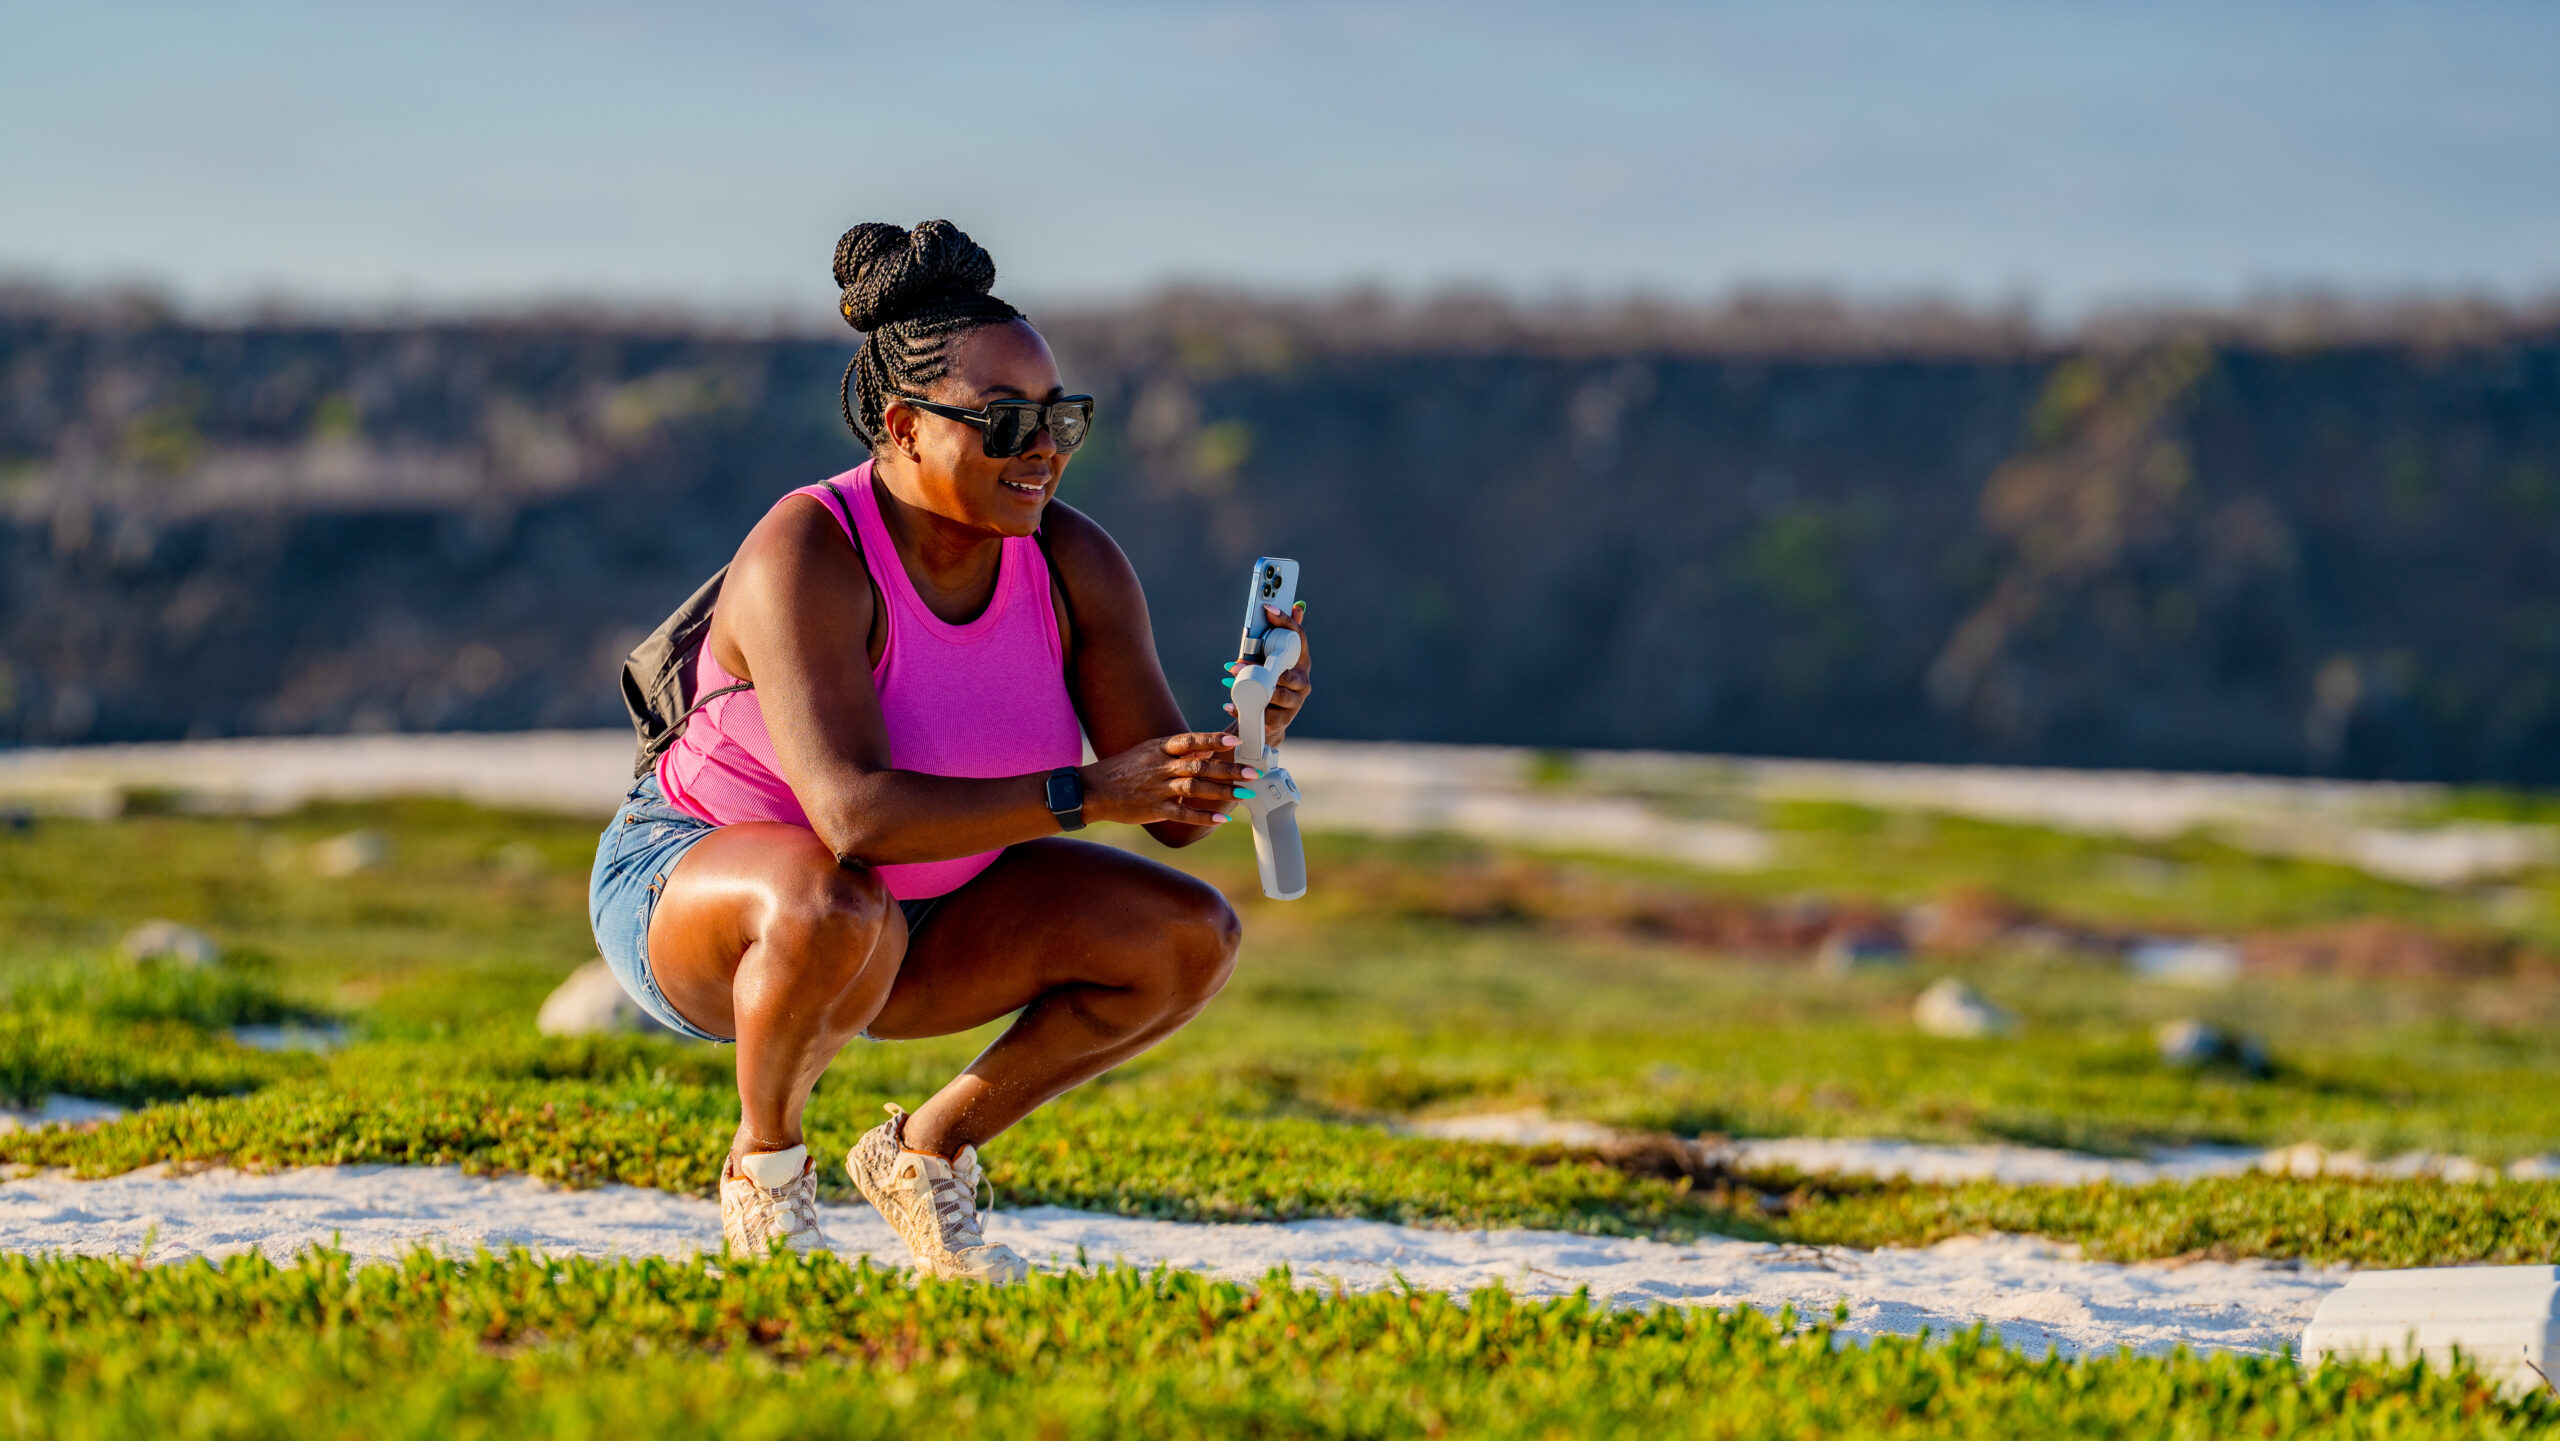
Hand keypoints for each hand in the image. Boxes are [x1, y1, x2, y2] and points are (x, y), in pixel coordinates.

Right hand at [1078, 730, 1260, 826]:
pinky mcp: (1154, 809)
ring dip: (1222, 792)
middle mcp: (1161, 767)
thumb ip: (1179, 752)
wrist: (1093, 790)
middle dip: (1229, 770)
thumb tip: (1208, 749)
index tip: (1237, 741)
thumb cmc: (1124, 769)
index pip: (1191, 740)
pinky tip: (1220, 820)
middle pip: (1200, 765)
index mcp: (1160, 748)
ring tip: (1245, 794)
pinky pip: (1182, 813)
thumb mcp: (1150, 752)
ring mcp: (1157, 788)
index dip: (1214, 740)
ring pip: (1195, 788)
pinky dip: (1202, 816)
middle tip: (1253, 773)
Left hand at [1222, 601, 1311, 747]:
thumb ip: (1280, 634)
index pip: (1298, 636)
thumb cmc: (1269, 681)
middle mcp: (1303, 680)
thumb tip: (1297, 606)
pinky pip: (1267, 715)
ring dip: (1252, 689)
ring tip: (1231, 684)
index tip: (1267, 607)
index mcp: (1301, 660)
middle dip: (1258, 668)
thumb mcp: (1270, 658)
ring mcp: (1295, 701)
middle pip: (1284, 672)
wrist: (1268, 719)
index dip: (1285, 621)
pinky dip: (1245, 710)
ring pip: (1277, 694)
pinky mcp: (1284, 720)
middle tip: (1235, 665)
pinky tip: (1230, 705)